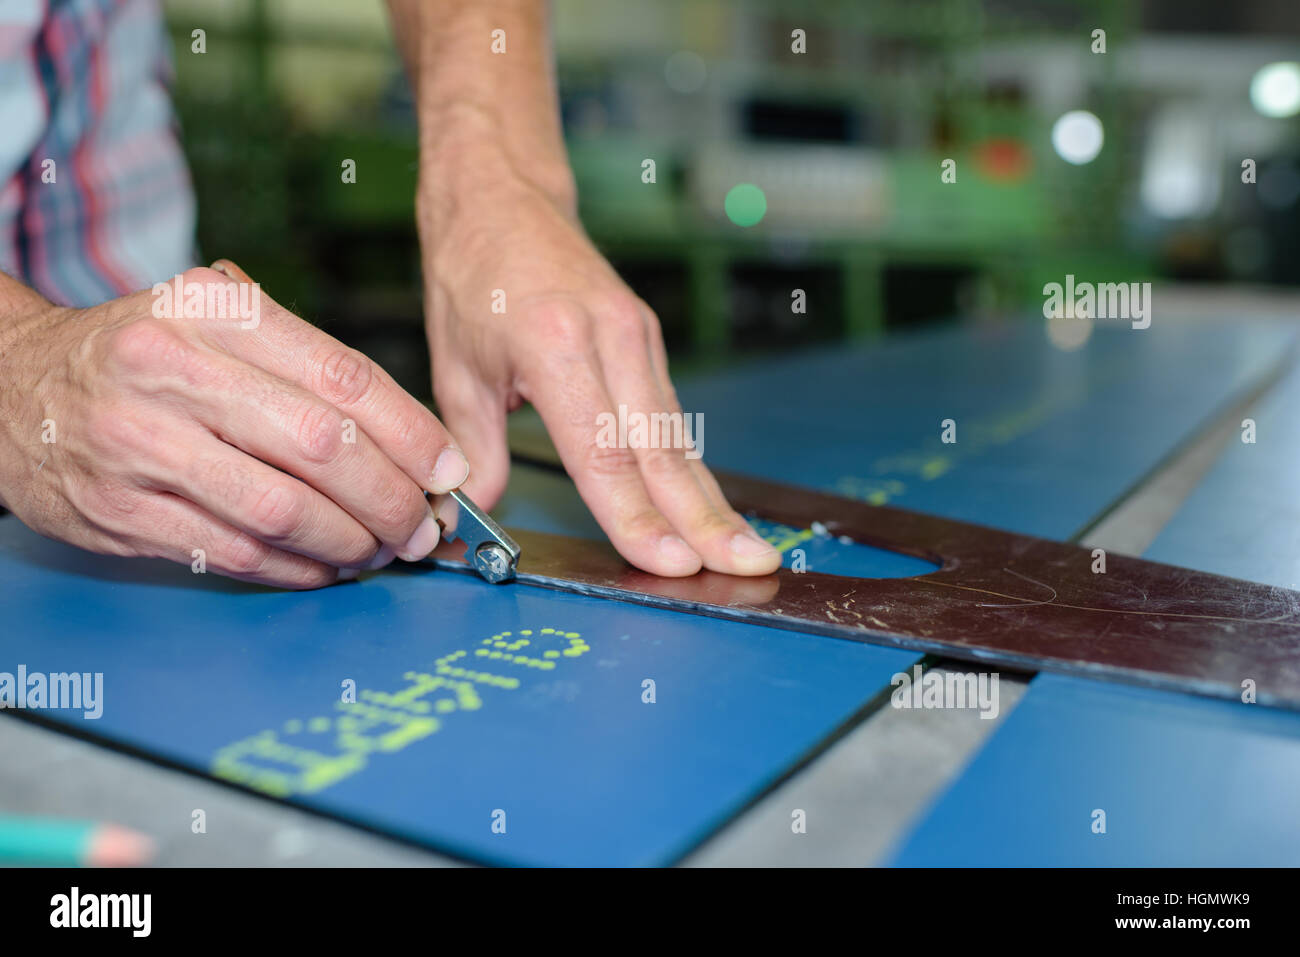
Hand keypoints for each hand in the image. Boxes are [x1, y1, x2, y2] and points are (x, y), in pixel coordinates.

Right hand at [0, 264, 468, 587]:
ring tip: (378, 549)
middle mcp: (172, 368)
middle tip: (420, 524)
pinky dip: (293, 568)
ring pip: (281, 509)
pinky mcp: (119, 509)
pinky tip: (322, 566)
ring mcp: (140, 442)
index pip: (343, 376)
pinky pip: (233, 552)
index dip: (412, 434)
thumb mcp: (214, 320)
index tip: (449, 469)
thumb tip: (414, 440)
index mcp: (214, 311)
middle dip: (390, 497)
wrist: (14, 386)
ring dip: (348, 541)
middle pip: (323, 446)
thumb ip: (306, 365)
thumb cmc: (139, 354)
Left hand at [418, 139, 779, 577]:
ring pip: (678, 436)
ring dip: (711, 500)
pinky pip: (672, 416)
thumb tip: (475, 511)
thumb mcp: (455, 366)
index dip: (636, 516)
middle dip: (704, 520)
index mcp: (556, 346)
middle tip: (746, 568)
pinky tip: (710, 508)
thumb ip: (472, 447)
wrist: (503, 196)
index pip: (603, 453)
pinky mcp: (648, 339)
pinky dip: (691, 467)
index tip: (668, 563)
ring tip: (746, 550)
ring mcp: (639, 336)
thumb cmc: (473, 274)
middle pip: (663, 450)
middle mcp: (612, 340)